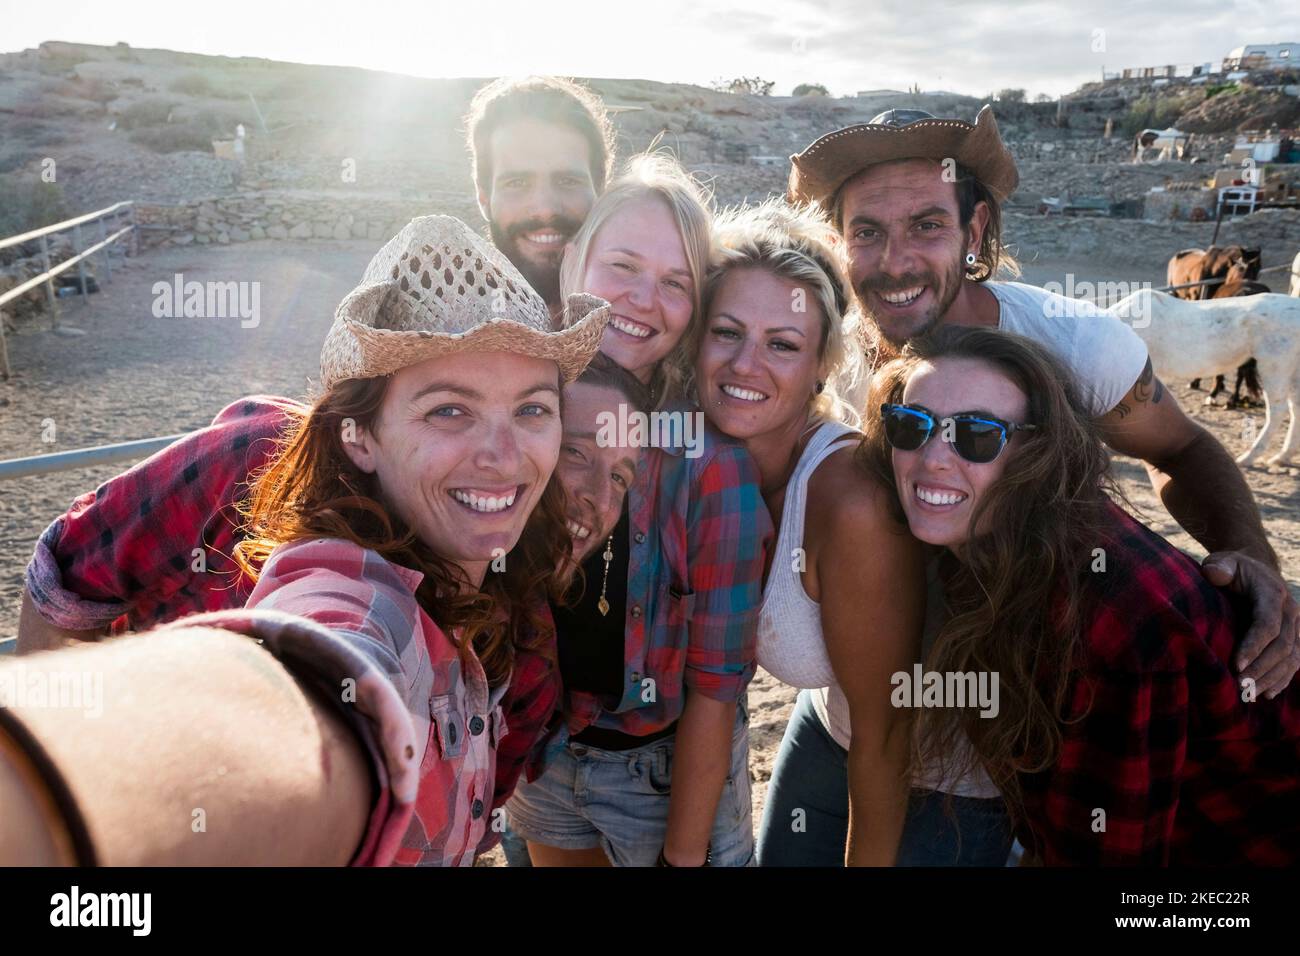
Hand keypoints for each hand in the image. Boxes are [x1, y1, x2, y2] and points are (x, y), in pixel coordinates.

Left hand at [1201, 551, 1299, 698]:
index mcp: (1273, 593)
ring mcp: (1296, 625)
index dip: (1254, 646)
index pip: (1267, 624)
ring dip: (1272, 678)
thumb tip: (1214, 573)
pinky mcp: (1295, 637)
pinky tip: (1267, 693)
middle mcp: (1291, 611)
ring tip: (1251, 694)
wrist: (1257, 568)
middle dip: (1261, 668)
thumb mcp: (1224, 561)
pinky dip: (1282, 679)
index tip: (1236, 665)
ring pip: (1291, 657)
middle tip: (1239, 685)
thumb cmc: (1233, 568)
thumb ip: (1219, 566)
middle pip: (1281, 645)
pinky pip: (1294, 661)